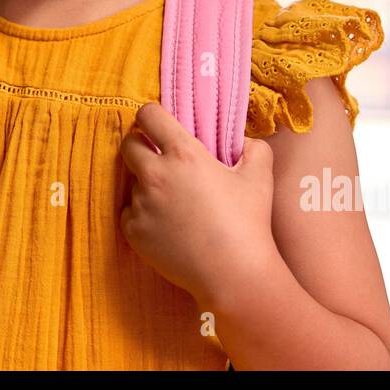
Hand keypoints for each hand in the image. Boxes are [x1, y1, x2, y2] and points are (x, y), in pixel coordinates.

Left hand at [119, 102, 275, 303]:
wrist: (234, 274)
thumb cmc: (248, 223)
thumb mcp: (260, 176)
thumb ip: (253, 148)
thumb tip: (243, 142)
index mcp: (183, 155)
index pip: (148, 115)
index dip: (152, 116)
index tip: (159, 125)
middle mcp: (155, 175)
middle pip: (129, 144)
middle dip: (141, 146)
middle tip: (160, 160)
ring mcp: (141, 204)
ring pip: (133, 183)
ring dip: (148, 187)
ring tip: (176, 206)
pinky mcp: (133, 231)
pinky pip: (130, 213)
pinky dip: (144, 216)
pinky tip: (169, 227)